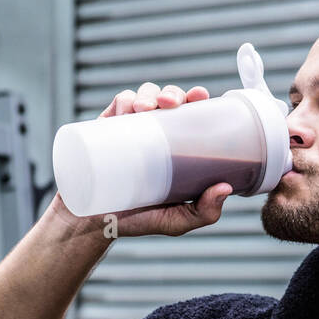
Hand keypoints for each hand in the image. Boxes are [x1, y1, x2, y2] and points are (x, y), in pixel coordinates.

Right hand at [46, 82, 231, 238]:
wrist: (92, 225)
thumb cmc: (138, 220)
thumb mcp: (177, 221)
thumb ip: (204, 212)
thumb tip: (226, 188)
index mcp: (176, 146)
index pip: (190, 114)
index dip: (196, 98)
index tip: (200, 95)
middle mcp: (155, 133)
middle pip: (168, 99)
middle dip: (172, 93)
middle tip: (170, 104)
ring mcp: (130, 129)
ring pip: (144, 96)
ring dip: (148, 94)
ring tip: (145, 109)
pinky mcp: (105, 129)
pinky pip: (117, 104)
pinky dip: (124, 100)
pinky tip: (127, 108)